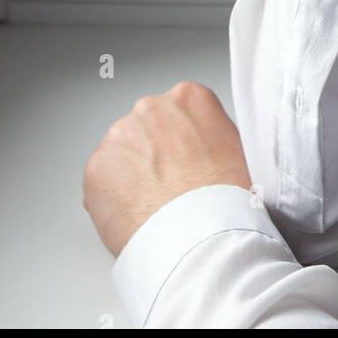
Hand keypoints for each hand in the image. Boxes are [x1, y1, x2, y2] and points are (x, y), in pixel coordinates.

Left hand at [82, 81, 252, 256]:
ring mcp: (120, 135)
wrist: (202, 239)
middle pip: (147, 128)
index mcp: (190, 98)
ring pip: (123, 154)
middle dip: (155, 155)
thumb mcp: (240, 152)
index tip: (188, 164)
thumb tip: (205, 149)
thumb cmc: (227, 202)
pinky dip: (113, 199)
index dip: (184, 143)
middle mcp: (151, 107)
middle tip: (171, 189)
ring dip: (132, 175)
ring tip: (154, 208)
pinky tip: (136, 217)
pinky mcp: (97, 167)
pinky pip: (102, 182)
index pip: (180, 112)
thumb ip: (213, 137)